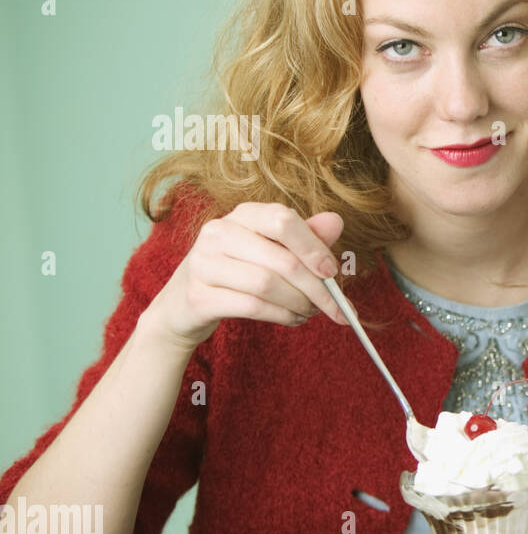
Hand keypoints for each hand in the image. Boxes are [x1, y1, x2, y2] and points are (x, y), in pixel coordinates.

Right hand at [147, 201, 349, 349]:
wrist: (185, 305)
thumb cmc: (240, 271)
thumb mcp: (272, 249)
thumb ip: (305, 236)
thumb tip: (336, 222)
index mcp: (243, 214)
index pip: (283, 220)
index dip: (313, 247)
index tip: (333, 273)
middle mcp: (218, 232)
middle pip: (281, 260)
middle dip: (315, 288)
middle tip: (334, 306)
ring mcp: (204, 263)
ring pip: (267, 285)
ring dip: (299, 304)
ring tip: (311, 312)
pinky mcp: (198, 296)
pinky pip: (252, 306)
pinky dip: (282, 315)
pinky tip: (293, 319)